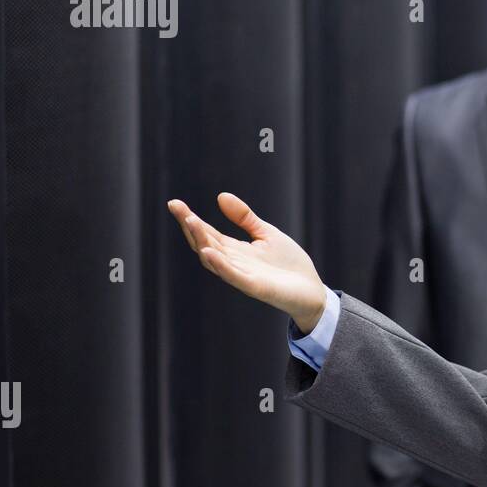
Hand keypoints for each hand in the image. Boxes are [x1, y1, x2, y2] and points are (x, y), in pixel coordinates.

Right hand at [167, 193, 326, 333]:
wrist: (312, 290)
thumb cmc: (289, 264)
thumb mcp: (266, 233)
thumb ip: (244, 217)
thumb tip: (220, 196)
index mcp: (235, 250)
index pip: (207, 233)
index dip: (190, 218)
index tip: (174, 203)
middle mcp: (233, 262)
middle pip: (205, 244)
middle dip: (190, 226)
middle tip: (177, 207)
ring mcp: (242, 275)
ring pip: (215, 259)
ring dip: (201, 241)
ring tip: (190, 221)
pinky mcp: (255, 287)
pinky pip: (233, 276)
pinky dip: (220, 265)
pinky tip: (208, 252)